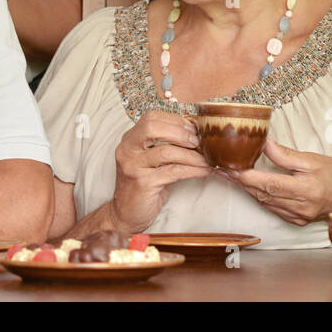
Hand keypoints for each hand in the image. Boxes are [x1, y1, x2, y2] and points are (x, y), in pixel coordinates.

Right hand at [110, 111, 211, 233]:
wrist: (126, 214)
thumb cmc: (143, 185)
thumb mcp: (151, 161)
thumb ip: (165, 145)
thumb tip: (195, 134)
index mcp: (129, 139)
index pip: (151, 117)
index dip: (174, 120)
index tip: (192, 128)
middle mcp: (127, 149)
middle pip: (153, 127)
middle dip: (180, 132)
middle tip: (198, 141)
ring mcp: (133, 166)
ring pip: (167, 151)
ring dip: (192, 155)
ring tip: (206, 159)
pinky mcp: (143, 183)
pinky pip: (173, 171)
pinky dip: (193, 170)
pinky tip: (204, 171)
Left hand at [225, 140, 331, 225]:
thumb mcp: (313, 159)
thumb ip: (285, 154)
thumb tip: (262, 142)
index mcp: (306, 190)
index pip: (270, 183)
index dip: (247, 176)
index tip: (231, 167)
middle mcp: (300, 207)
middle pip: (263, 194)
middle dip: (240, 181)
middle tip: (222, 168)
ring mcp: (298, 217)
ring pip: (265, 202)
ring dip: (247, 189)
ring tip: (231, 174)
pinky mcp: (296, 221)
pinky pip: (272, 208)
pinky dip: (259, 196)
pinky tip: (250, 186)